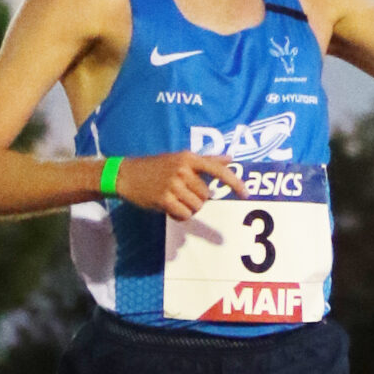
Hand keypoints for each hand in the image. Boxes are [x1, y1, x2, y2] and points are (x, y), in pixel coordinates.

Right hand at [116, 153, 247, 221]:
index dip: (234, 183)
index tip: (246, 194)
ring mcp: (173, 184)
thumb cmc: (156, 166)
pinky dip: (179, 215)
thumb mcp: (180, 158)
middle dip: (197, 199)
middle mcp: (182, 170)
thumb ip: (207, 159)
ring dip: (188, 208)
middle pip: (206, 195)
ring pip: (196, 207)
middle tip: (181, 193)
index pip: (217, 170)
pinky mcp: (164, 199)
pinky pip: (184, 214)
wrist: (126, 174)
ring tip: (174, 199)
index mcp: (188, 158)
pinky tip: (169, 207)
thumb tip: (230, 158)